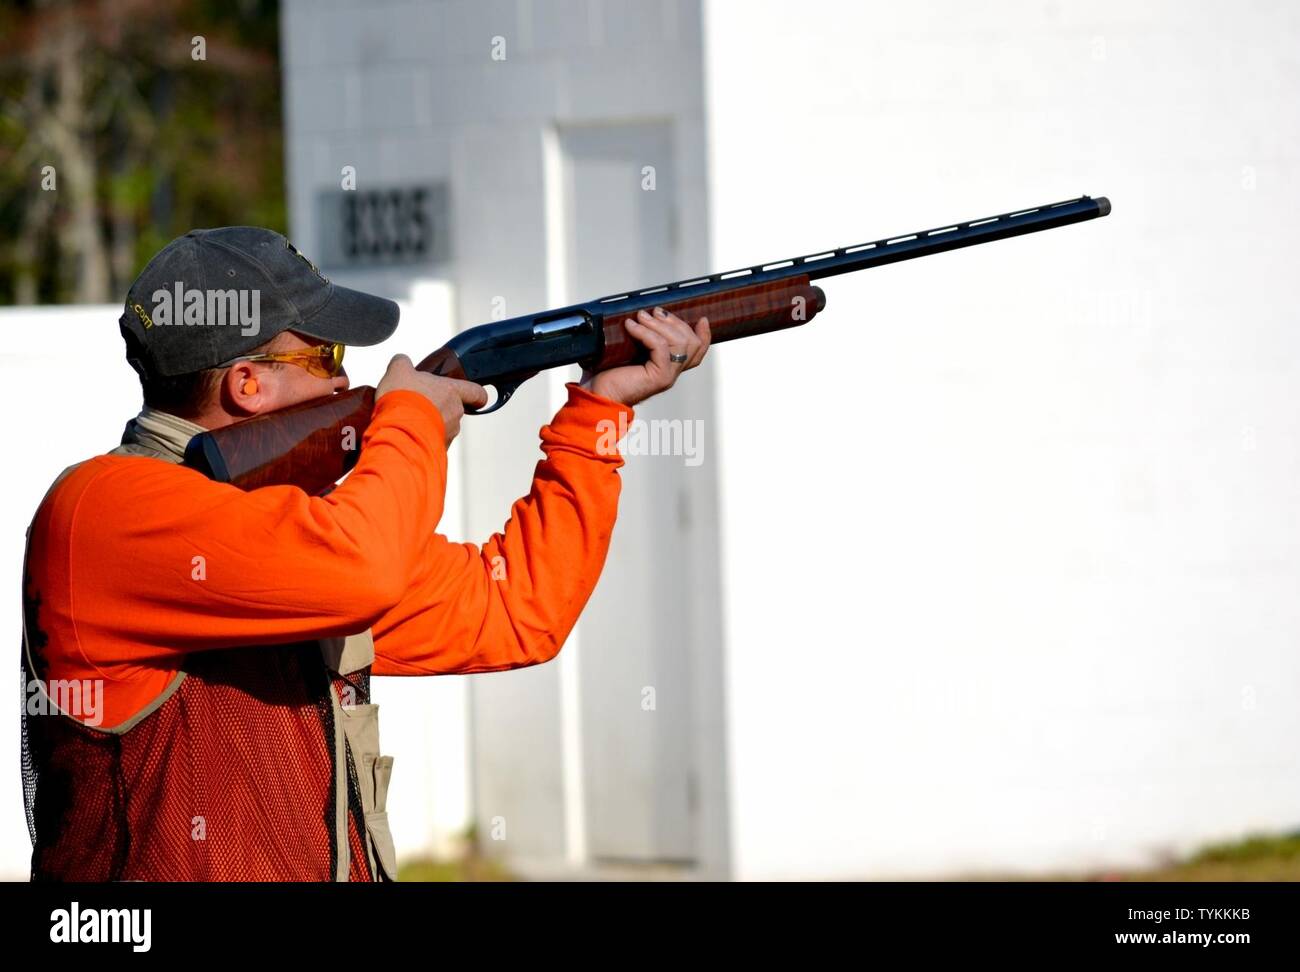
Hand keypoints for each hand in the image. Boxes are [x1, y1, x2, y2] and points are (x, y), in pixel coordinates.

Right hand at [377, 354, 488, 446]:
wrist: (398, 431)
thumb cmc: (404, 400)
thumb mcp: (398, 371)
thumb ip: (403, 363)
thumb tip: (401, 362)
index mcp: (451, 392)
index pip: (476, 392)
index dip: (476, 395)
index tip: (475, 398)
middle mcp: (455, 413)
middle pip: (454, 410)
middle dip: (438, 408)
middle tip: (419, 405)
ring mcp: (449, 433)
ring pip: (443, 428)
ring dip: (429, 425)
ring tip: (408, 421)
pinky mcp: (438, 449)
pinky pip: (432, 443)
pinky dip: (421, 439)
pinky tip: (405, 434)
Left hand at [579, 307, 710, 406]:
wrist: (598, 394)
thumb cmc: (607, 373)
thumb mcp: (628, 349)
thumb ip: (642, 336)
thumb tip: (643, 311)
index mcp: (668, 365)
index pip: (697, 351)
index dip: (704, 334)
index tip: (702, 318)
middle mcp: (672, 371)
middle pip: (692, 342)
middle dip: (674, 321)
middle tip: (653, 312)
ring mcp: (668, 375)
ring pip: (680, 342)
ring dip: (659, 324)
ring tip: (641, 317)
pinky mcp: (660, 377)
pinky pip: (661, 347)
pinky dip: (646, 332)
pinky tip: (631, 326)